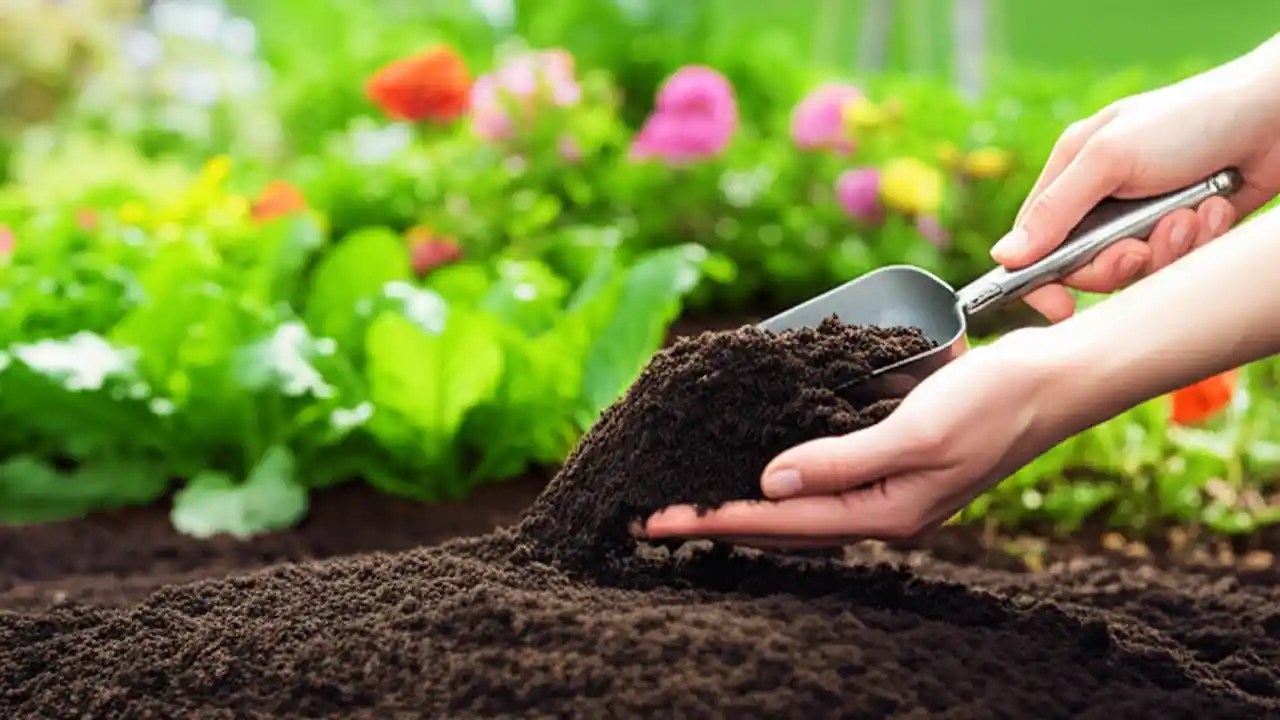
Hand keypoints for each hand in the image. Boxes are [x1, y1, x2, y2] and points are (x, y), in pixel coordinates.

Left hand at [636, 329, 1072, 547]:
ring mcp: (885, 489)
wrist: (1049, 381)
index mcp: (884, 513)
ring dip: (741, 502)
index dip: (713, 520)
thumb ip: (839, 461)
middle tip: (650, 517)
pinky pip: (819, 476)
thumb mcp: (915, 432)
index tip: (655, 520)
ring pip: (795, 505)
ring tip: (688, 496)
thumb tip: (766, 483)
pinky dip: (780, 473)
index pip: (778, 522)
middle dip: (714, 519)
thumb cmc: (991, 404)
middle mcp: (879, 510)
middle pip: (779, 523)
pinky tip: (754, 461)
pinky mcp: (889, 461)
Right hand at [994, 43, 1279, 321]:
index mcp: (1073, 175)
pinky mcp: (1185, 233)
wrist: (1277, 115)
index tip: (1059, 307)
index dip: (1039, 280)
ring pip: (1135, 272)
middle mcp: (1103, 201)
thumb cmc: (1190, 120)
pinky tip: (1215, 209)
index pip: (1034, 243)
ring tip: (1192, 214)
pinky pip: (1177, 265)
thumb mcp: (1110, 158)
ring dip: (1166, 249)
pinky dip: (1199, 242)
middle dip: (1115, 263)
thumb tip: (1004, 256)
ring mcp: (1145, 219)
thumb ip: (1055, 210)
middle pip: (1085, 268)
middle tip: (1138, 248)